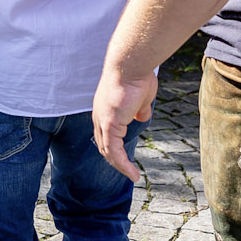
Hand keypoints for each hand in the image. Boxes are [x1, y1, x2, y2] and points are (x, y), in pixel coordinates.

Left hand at [92, 64, 156, 181]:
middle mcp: (99, 116)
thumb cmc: (137, 75)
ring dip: (120, 165)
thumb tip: (141, 117)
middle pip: (103, 144)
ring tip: (132, 176)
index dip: (113, 147)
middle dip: (115, 160)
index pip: (105, 134)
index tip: (123, 157)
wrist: (131, 64)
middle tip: (127, 171)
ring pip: (107, 150)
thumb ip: (140, 109)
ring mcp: (102, 120)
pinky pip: (114, 150)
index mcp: (104, 109)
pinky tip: (132, 173)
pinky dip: (122, 164)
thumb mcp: (141, 97)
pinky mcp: (110, 123)